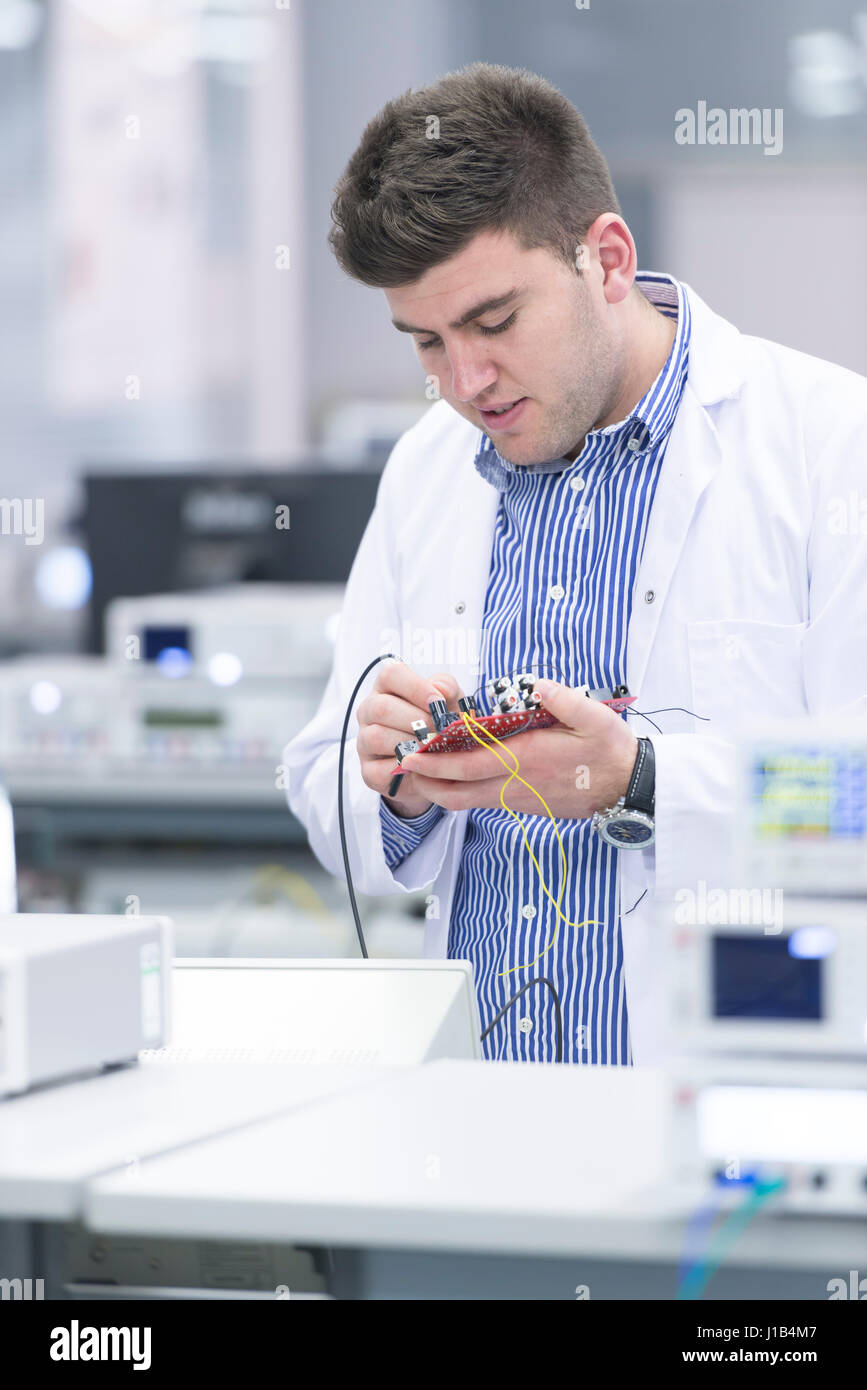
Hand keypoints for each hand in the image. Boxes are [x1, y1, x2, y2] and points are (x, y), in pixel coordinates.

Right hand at [356, 659, 464, 817]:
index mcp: (387, 688)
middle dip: (416, 720)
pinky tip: (423, 766)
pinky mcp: (369, 771)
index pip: (390, 675)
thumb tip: (440, 689)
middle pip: (381, 707)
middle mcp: (370, 711)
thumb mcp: (451, 701)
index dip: (416, 687)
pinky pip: (380, 769)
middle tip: (440, 731)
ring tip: (433, 748)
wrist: (441, 764)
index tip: (438, 702)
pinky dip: (405, 769)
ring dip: (410, 744)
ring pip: (377, 737)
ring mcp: (365, 741)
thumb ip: (448, 688)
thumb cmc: (441, 725)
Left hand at [396, 677, 637, 818]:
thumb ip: (562, 700)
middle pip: (456, 793)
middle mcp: (515, 784)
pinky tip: (458, 773)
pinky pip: (483, 800)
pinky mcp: (523, 804)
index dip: (433, 761)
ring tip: (423, 769)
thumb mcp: (594, 717)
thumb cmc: (609, 750)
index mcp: (525, 760)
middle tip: (403, 765)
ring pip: (467, 801)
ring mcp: (517, 798)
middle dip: (425, 782)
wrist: (628, 789)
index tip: (410, 752)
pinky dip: (462, 790)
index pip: (467, 765)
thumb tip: (535, 685)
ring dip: (441, 788)